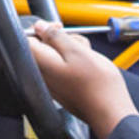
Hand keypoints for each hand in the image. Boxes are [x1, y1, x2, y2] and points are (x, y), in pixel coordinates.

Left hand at [28, 20, 136, 138]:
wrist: (110, 112)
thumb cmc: (96, 84)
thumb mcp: (77, 51)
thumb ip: (55, 36)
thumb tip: (39, 26)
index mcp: (42, 64)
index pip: (28, 38)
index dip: (42, 28)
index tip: (58, 27)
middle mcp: (42, 75)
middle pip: (43, 47)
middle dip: (61, 40)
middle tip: (78, 44)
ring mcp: (52, 84)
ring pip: (56, 56)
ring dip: (72, 51)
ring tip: (87, 57)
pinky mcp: (62, 89)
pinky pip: (63, 69)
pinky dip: (74, 64)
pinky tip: (88, 68)